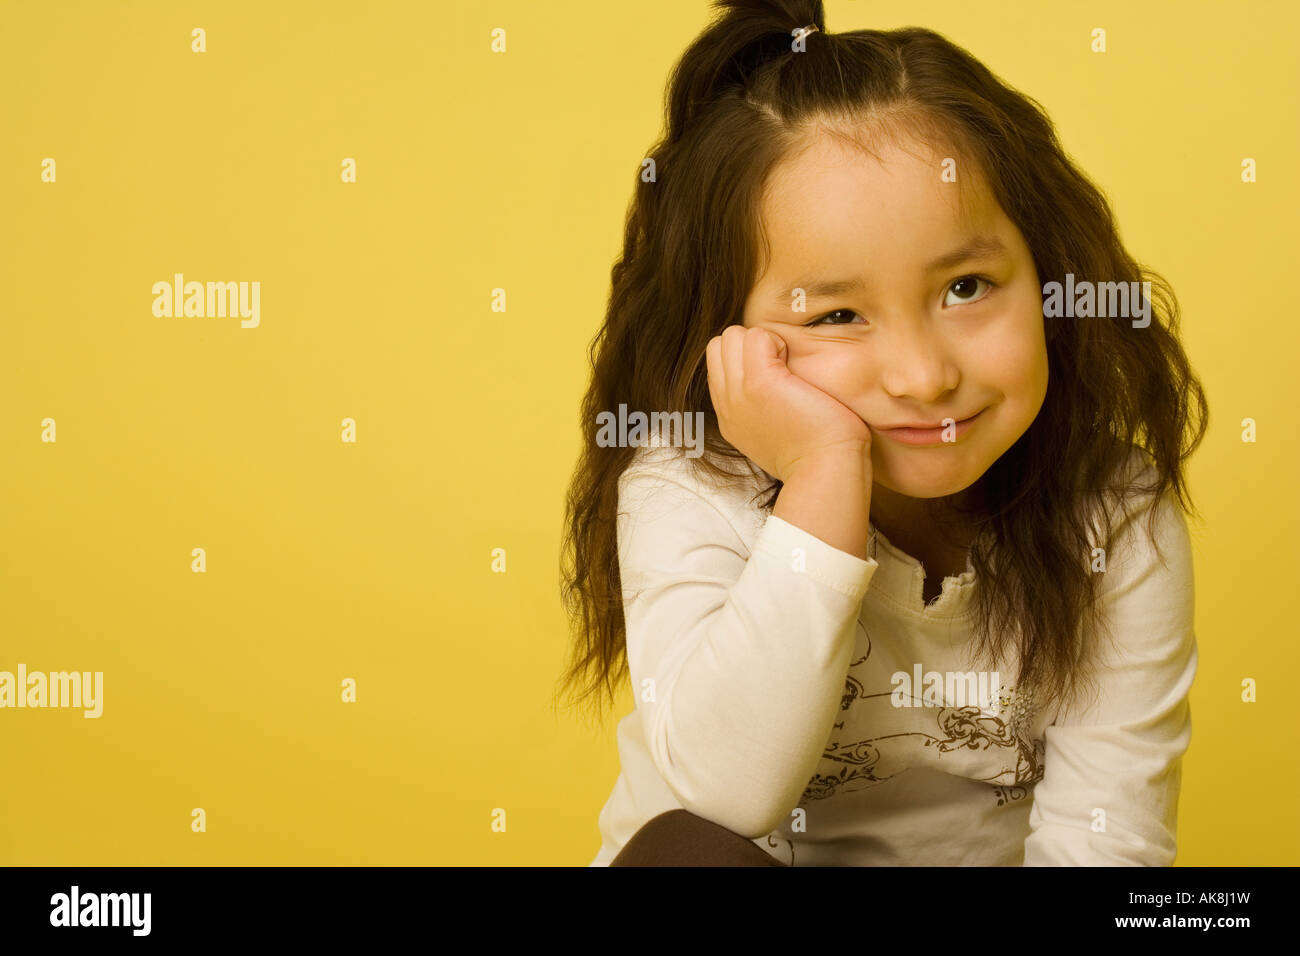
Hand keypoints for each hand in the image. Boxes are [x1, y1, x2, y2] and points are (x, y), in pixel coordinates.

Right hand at [705, 325, 870, 482]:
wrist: (825, 471)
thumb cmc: (815, 455)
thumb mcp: (772, 436)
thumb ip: (759, 411)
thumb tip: (770, 390)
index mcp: (729, 417)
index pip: (718, 366)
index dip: (745, 359)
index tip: (775, 377)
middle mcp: (727, 405)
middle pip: (718, 346)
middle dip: (748, 344)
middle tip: (780, 367)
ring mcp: (739, 393)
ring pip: (731, 335)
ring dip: (763, 341)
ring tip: (787, 366)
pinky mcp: (761, 382)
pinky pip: (757, 336)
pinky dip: (778, 342)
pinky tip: (794, 368)